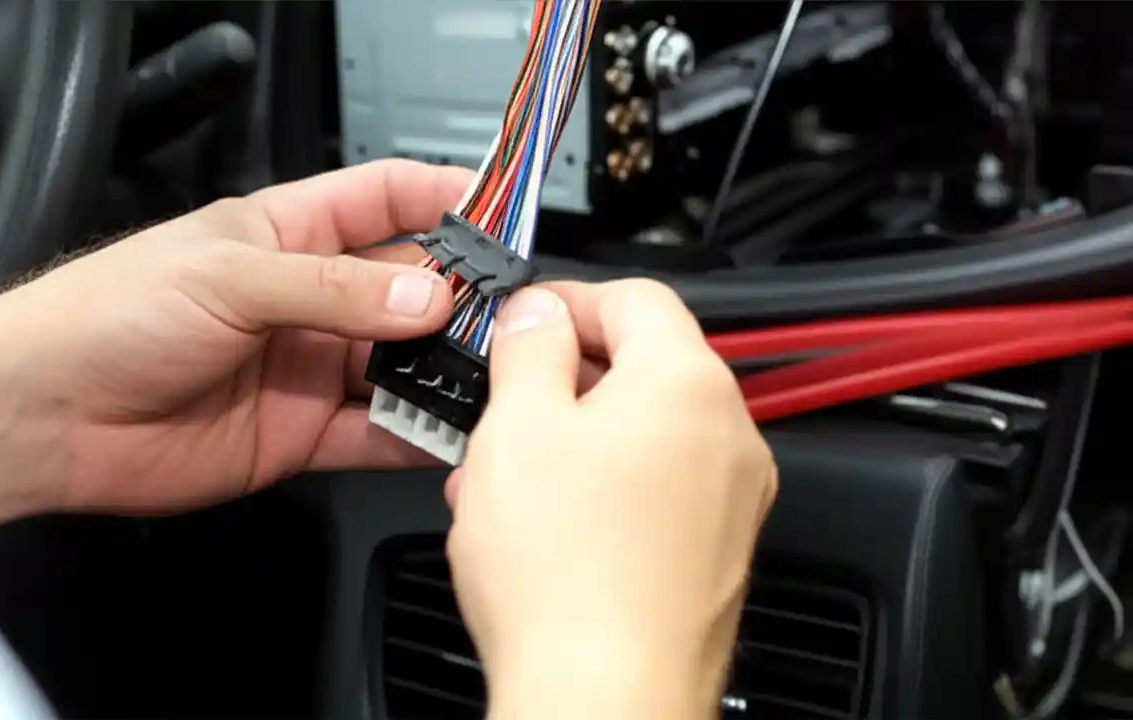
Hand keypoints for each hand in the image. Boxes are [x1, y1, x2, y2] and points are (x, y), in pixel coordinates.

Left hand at [0, 160, 470, 515]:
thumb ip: (335, 289)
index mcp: (288, 235)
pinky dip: (412, 436)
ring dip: (442, 373)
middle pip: (408, 290)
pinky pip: (375, 434)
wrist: (46, 414)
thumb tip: (426, 294)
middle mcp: (307, 301)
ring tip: (485, 380)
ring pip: (401, 367)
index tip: (499, 213)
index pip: (384, 200)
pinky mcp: (300, 434)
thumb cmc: (109, 317)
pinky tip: (442, 434)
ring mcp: (307, 369)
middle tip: (502, 317)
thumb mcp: (230, 277)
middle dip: (458, 300)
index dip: (444, 197)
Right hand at [445, 282, 777, 719]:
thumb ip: (531, 347)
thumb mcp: (518, 427)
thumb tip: (541, 313)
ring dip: (576, 438)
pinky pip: (657, 493)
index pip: (635, 296)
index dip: (568, 298)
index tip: (523, 321)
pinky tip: (545, 524)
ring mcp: (731, 501)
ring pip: (646, 436)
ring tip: (509, 474)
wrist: (606, 698)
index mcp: (687, 383)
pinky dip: (603, 489)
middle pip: (646, 367)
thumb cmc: (566, 574)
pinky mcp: (715, 556)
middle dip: (566, 376)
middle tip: (504, 401)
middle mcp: (729, 436)